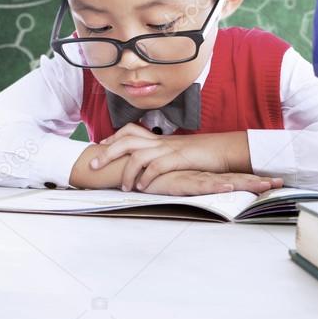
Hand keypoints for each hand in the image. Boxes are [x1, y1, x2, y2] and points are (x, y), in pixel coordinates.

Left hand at [92, 123, 249, 190]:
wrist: (224, 149)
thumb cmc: (203, 153)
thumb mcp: (178, 151)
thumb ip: (162, 154)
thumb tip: (150, 161)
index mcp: (159, 138)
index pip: (130, 131)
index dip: (113, 138)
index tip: (101, 146)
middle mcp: (160, 141)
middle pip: (126, 140)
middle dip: (107, 152)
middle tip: (93, 165)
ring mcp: (169, 149)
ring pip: (137, 154)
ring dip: (127, 171)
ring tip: (123, 186)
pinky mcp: (178, 159)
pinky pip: (156, 166)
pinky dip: (146, 177)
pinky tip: (142, 187)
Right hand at [140, 170, 283, 195]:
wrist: (131, 167)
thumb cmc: (154, 175)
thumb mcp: (179, 181)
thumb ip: (193, 183)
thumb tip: (207, 186)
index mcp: (205, 174)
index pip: (234, 176)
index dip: (254, 178)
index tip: (275, 180)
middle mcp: (203, 174)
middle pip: (237, 177)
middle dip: (258, 180)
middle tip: (280, 181)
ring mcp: (194, 177)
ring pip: (225, 180)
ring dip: (245, 183)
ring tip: (265, 185)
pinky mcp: (182, 183)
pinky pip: (202, 185)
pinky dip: (217, 185)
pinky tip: (229, 186)